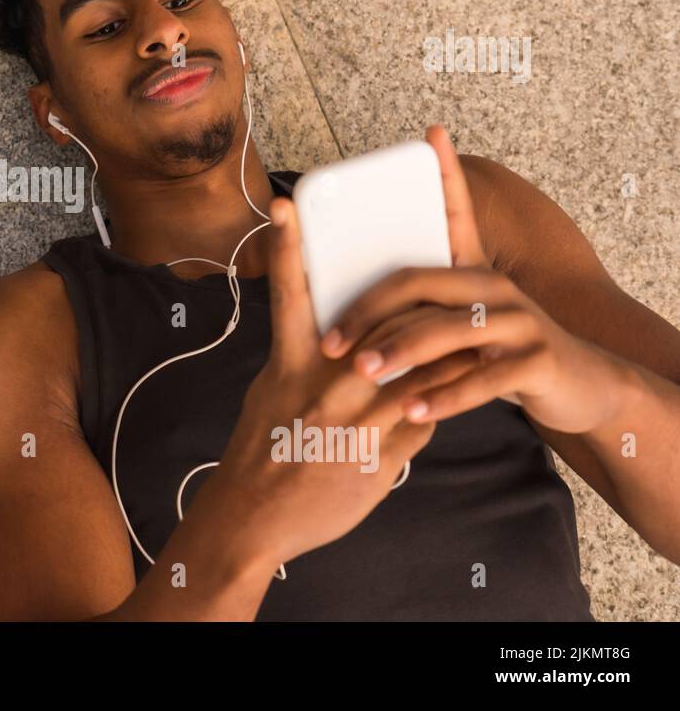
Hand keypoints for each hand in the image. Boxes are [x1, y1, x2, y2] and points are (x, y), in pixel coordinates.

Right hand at [216, 190, 435, 568]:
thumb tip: (344, 343)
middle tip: (447, 281)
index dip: (287, 247)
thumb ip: (307, 363)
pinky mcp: (377, 456)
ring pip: (417, 375)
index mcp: (288, 365)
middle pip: (382, 330)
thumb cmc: (257, 454)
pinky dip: (432, 412)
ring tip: (469, 344)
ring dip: (445, 360)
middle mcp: (321, 386)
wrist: (253, 519)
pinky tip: (436, 411)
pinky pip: (420, 422)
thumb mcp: (270, 396)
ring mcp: (352, 422)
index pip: (289, 295)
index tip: (286, 204)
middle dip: (417, 311)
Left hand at [318, 125, 626, 434]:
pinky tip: (412, 411)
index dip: (445, 174)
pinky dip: (443, 397)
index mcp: (469, 268)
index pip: (454, 212)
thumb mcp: (457, 320)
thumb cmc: (496, 351)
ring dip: (400, 354)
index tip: (432, 134)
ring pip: (447, 330)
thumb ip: (416, 308)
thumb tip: (342, 302)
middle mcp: (494, 284)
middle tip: (331, 343)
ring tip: (365, 373)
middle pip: (418, 283)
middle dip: (368, 312)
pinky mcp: (538, 359)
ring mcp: (520, 319)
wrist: (577, 386)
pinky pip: (481, 378)